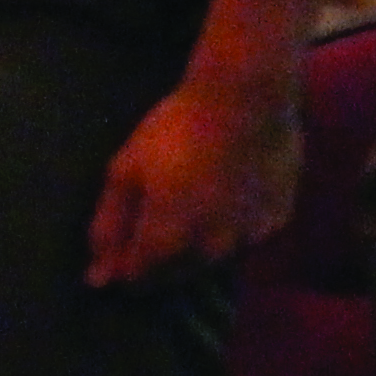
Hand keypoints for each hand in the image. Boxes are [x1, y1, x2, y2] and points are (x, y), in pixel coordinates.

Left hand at [87, 67, 299, 290]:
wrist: (247, 98)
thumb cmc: (177, 129)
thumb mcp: (126, 169)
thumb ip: (110, 226)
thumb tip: (98, 276)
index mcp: (167, 241)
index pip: (139, 277)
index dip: (125, 263)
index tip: (123, 243)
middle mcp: (209, 253)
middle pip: (176, 274)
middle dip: (161, 258)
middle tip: (159, 219)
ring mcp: (247, 239)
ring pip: (214, 259)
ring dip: (198, 245)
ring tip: (195, 205)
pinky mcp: (277, 221)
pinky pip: (247, 238)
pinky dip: (234, 227)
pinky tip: (230, 196)